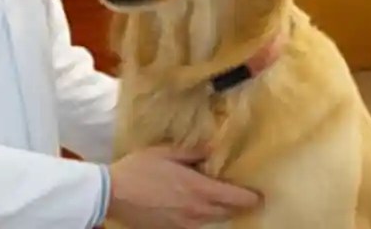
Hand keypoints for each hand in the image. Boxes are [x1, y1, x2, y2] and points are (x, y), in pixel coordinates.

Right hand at [105, 144, 261, 227]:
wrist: (112, 194)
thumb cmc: (139, 169)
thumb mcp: (166, 152)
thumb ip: (193, 152)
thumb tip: (212, 149)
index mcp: (199, 189)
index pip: (236, 199)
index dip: (251, 198)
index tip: (258, 194)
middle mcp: (197, 211)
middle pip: (227, 213)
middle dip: (237, 205)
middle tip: (242, 196)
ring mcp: (184, 224)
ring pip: (211, 220)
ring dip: (219, 211)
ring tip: (219, 200)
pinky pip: (194, 225)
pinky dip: (200, 217)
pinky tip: (194, 207)